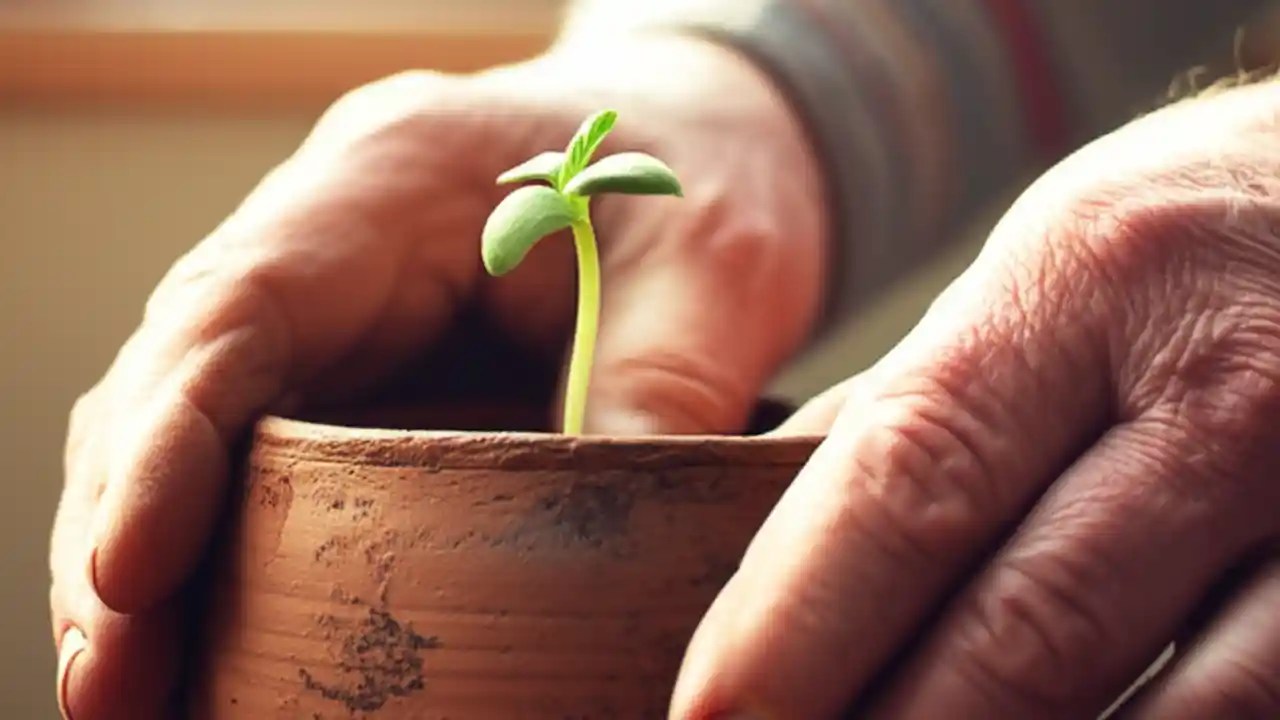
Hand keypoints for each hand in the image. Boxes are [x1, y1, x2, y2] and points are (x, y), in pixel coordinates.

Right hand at [48, 36, 825, 717]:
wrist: (703, 138)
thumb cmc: (707, 176)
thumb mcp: (717, 274)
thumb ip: (661, 397)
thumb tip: (595, 566)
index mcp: (391, 182)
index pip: (236, 308)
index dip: (165, 443)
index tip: (128, 577)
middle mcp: (328, 243)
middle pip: (174, 385)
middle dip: (125, 541)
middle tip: (115, 695)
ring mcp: (332, 306)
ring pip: (194, 429)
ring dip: (149, 564)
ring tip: (137, 697)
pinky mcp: (355, 365)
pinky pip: (254, 451)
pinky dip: (215, 550)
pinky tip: (209, 639)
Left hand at [672, 80, 1279, 718]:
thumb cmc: (1174, 249)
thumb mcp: (1034, 275)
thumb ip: (918, 412)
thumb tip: (778, 569)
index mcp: (1082, 281)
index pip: (908, 482)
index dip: (794, 627)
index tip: (708, 716)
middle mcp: (1222, 387)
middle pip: (1021, 625)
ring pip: (1163, 715)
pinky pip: (1254, 712)